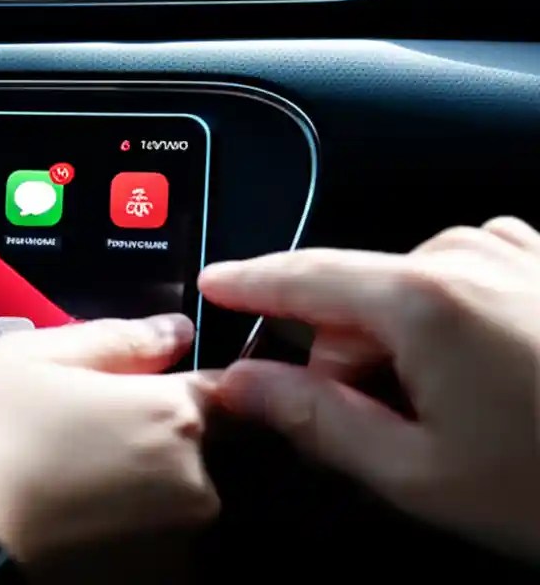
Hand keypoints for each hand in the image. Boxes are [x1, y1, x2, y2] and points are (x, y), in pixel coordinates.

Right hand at [0, 314, 219, 577]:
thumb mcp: (34, 354)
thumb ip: (118, 339)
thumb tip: (172, 331)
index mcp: (170, 414)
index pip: (216, 386)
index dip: (172, 383)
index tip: (132, 392)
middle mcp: (190, 483)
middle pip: (193, 445)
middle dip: (147, 435)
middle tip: (76, 436)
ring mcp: (173, 542)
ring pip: (170, 495)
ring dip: (135, 484)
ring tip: (64, 477)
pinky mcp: (151, 579)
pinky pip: (151, 540)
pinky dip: (120, 528)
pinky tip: (66, 514)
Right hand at [199, 217, 539, 560]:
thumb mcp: (416, 472)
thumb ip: (313, 418)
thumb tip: (244, 384)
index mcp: (423, 299)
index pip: (303, 276)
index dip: (250, 282)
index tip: (217, 284)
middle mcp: (470, 257)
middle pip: (360, 288)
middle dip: (348, 349)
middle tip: (377, 423)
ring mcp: (521, 254)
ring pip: (415, 281)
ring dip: (404, 335)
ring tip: (446, 408)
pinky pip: (471, 270)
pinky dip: (453, 314)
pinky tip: (485, 371)